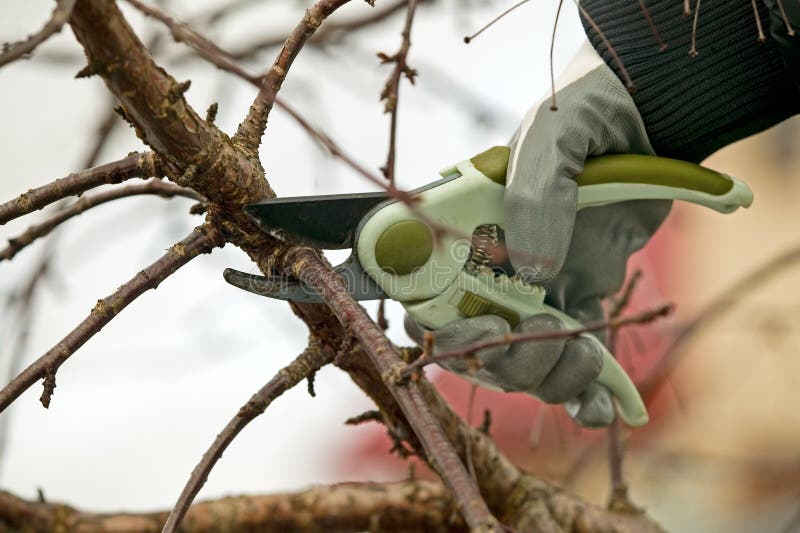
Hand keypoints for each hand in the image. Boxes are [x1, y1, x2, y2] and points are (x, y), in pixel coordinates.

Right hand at [406, 40, 668, 426]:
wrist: (648, 123)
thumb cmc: (587, 116)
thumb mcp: (554, 137)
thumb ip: (535, 195)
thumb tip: (532, 272)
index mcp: (463, 228)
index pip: (423, 291)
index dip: (439, 326)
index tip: (481, 328)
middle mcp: (489, 265)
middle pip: (474, 343)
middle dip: (506, 360)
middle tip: (542, 333)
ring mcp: (533, 288)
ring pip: (523, 364)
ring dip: (551, 376)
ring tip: (586, 354)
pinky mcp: (576, 300)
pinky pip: (572, 360)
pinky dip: (586, 394)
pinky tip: (604, 405)